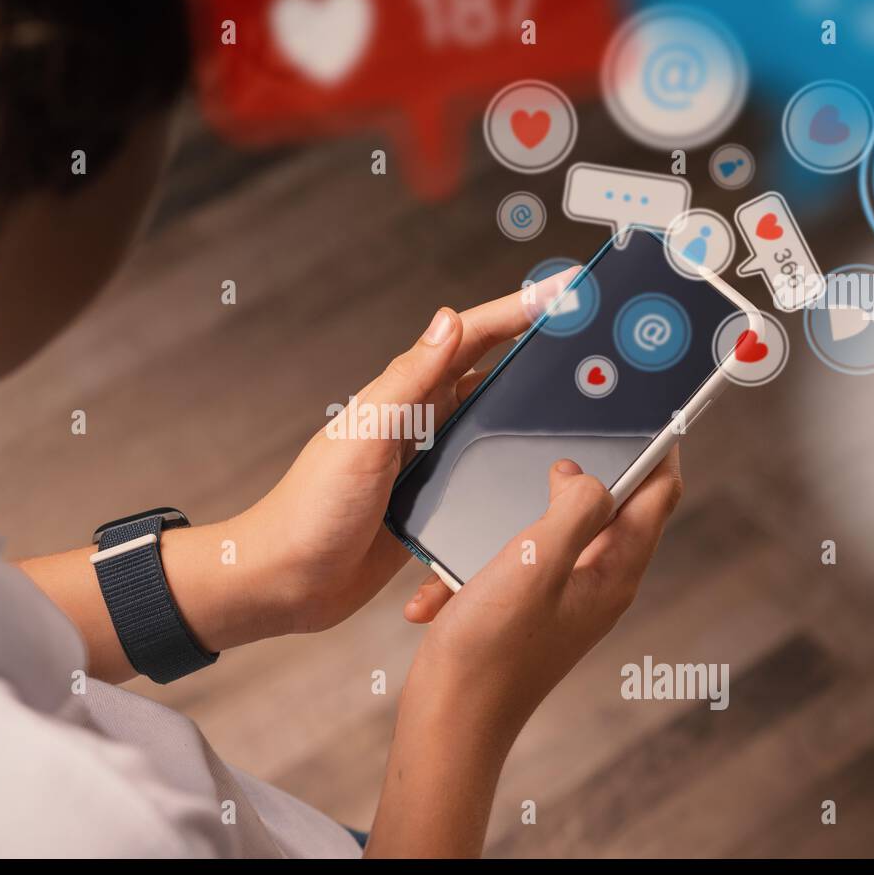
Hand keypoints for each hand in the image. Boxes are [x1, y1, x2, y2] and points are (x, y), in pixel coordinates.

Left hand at [213, 272, 576, 641]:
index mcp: (402, 397)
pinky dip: (507, 463)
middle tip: (585, 332)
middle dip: (534, 347)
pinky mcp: (432, 504)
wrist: (288, 583)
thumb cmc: (311, 510)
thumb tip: (447, 322)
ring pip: (489, 421)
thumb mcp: (365, 437)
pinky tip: (537, 468)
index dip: (518, 311)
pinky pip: (479, 475)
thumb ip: (407, 382)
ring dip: (525, 403)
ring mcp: (426, 463)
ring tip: (576, 392)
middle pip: (488, 371)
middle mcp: (419, 423)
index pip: (471, 338)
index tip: (564, 291)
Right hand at [365, 451, 681, 856]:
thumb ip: (575, 509)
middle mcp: (597, 585)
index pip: (660, 494)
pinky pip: (506, 567)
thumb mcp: (536, 562)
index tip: (649, 405)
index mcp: (613, 571)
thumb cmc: (490, 649)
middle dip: (583, 468)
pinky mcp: (524, 612)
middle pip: (609, 507)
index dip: (661, 446)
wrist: (446, 723)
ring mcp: (561, 600)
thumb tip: (586, 475)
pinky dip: (474, 566)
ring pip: (549, 532)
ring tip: (480, 508)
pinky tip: (439, 588)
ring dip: (510, 518)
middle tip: (557, 429)